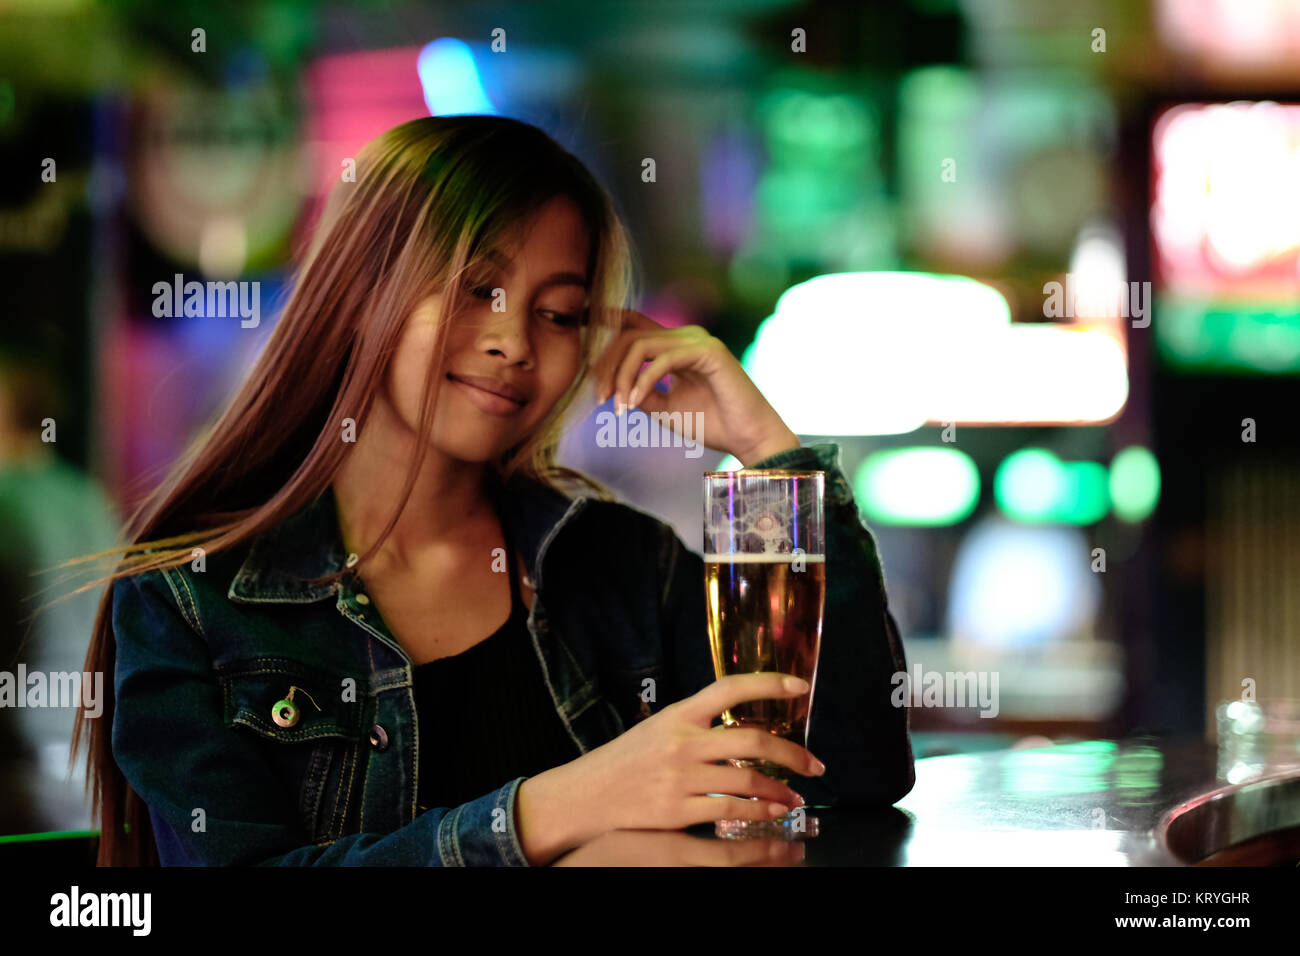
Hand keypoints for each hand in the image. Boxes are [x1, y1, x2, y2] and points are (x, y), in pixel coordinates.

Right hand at [515, 673, 824, 863]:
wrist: (586, 796)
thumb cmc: (626, 760)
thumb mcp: (658, 728)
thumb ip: (697, 724)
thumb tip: (741, 724)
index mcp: (679, 714)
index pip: (730, 688)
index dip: (769, 684)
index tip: (801, 687)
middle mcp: (682, 742)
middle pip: (751, 739)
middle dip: (792, 752)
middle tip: (815, 764)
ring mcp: (680, 777)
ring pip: (747, 779)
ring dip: (780, 789)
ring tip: (795, 797)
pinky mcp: (677, 810)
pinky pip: (730, 811)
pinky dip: (759, 812)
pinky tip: (773, 813)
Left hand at [589, 310, 800, 464]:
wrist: (748, 436)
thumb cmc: (712, 423)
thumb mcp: (664, 408)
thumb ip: (640, 391)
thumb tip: (613, 385)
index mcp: (676, 346)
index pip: (633, 325)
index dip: (605, 324)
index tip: (579, 335)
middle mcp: (686, 336)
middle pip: (629, 335)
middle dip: (607, 366)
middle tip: (600, 398)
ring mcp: (698, 340)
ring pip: (641, 345)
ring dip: (622, 376)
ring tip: (617, 405)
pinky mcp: (708, 351)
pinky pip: (662, 360)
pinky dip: (643, 381)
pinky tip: (633, 402)